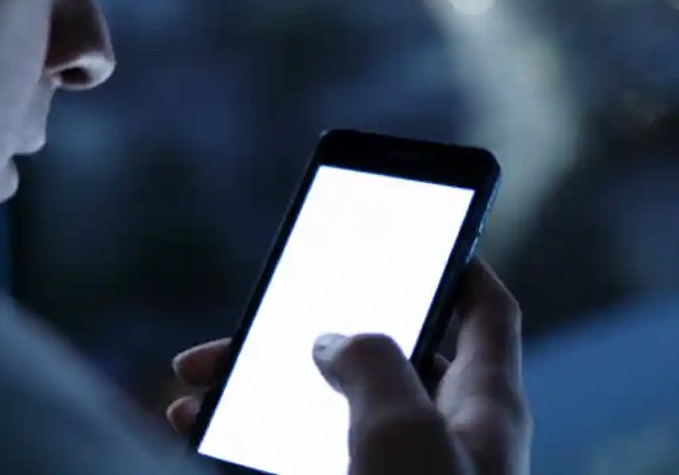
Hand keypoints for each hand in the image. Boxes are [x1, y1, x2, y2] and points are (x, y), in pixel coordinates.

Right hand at [167, 259, 531, 474]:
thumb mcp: (406, 432)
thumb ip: (370, 360)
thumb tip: (332, 340)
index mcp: (482, 409)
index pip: (485, 312)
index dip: (459, 258)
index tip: (416, 225)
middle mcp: (440, 439)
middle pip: (383, 350)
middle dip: (316, 320)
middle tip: (260, 305)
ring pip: (321, 403)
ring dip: (259, 379)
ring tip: (195, 375)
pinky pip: (290, 454)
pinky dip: (242, 433)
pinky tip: (193, 423)